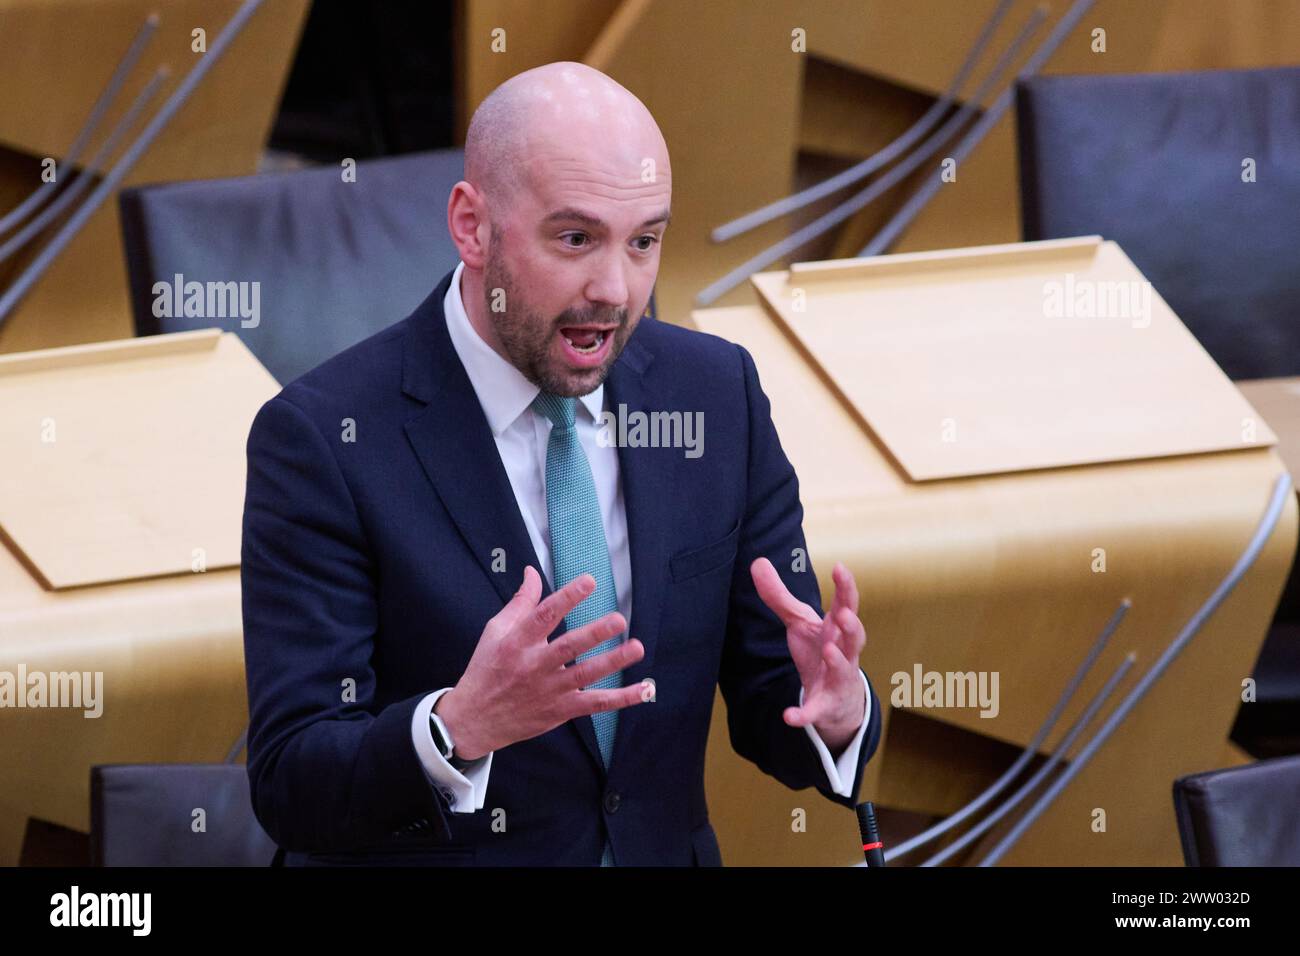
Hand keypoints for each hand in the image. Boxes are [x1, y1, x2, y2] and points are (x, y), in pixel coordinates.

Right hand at [436, 566, 648, 759]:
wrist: (475, 719)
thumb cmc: (487, 669)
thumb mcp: (495, 632)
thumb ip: (520, 602)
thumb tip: (532, 571)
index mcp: (516, 643)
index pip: (543, 616)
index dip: (567, 598)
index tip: (589, 581)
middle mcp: (533, 666)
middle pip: (567, 647)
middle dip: (594, 633)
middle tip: (618, 619)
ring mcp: (549, 690)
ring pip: (585, 675)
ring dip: (613, 662)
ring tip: (637, 647)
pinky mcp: (560, 710)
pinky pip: (595, 704)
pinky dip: (620, 698)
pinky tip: (642, 690)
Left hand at [750, 557, 866, 753]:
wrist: (835, 698)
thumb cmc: (819, 650)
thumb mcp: (799, 622)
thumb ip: (779, 595)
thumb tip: (757, 562)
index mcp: (836, 630)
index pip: (847, 605)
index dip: (846, 588)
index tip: (841, 568)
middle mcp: (843, 652)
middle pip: (855, 638)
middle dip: (851, 626)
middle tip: (843, 614)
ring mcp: (837, 680)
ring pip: (844, 670)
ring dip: (838, 661)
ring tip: (828, 649)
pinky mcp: (824, 705)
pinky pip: (816, 711)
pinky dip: (804, 714)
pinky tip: (789, 716)